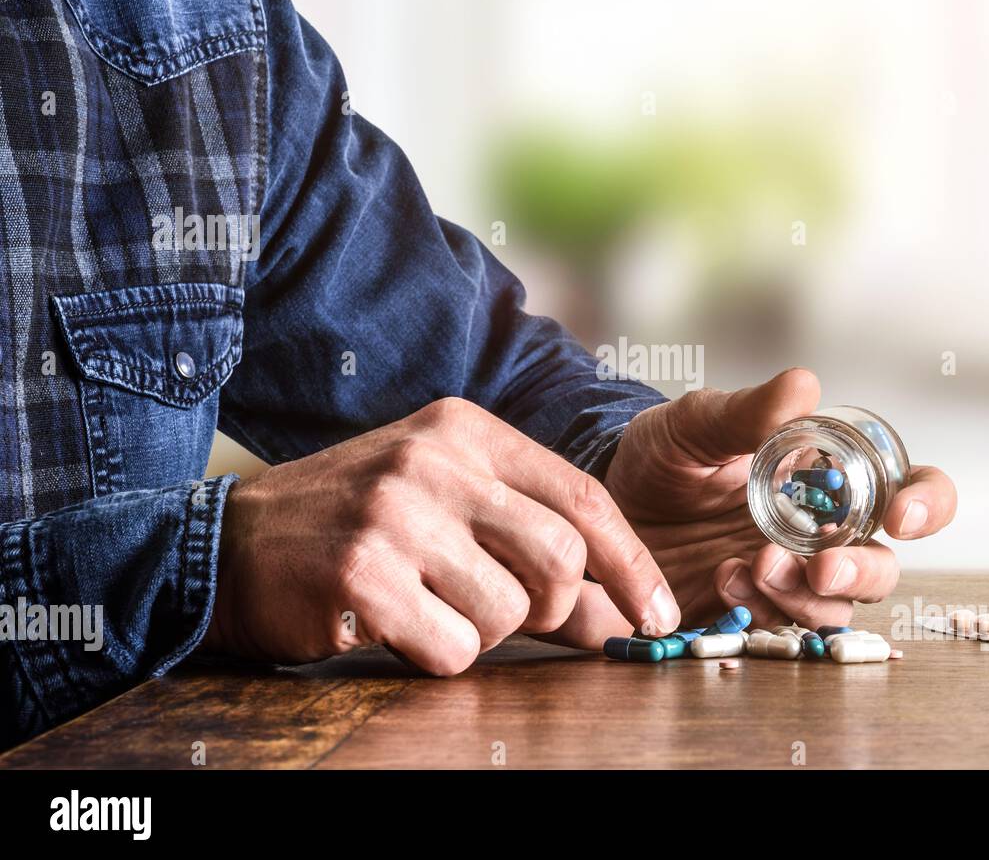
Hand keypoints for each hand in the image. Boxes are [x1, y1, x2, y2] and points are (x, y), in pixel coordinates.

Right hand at [203, 397, 679, 673]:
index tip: (658, 611)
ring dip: (481, 634)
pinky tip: (396, 626)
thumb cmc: (358, 527)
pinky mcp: (361, 573)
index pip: (583, 496)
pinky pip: (452, 648)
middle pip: (559, 557)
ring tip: (431, 609)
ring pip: (508, 611)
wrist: (231, 545)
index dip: (632, 562)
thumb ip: (530, 550)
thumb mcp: (447, 510)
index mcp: (465, 431)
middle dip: (552, 608)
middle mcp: (434, 461)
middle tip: (515, 617)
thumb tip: (616, 615)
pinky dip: (437, 657)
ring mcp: (395, 514)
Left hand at [598, 368, 956, 630]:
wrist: (607, 505)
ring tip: (750, 568)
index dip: (926, 505)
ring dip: (804, 597)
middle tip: (818, 568)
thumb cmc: (662, 453)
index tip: (901, 517)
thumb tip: (803, 384)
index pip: (909, 487)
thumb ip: (747, 411)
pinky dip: (759, 610)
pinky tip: (723, 580)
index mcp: (830, 476)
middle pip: (882, 565)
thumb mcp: (695, 425)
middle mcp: (823, 530)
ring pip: (836, 607)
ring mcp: (790, 576)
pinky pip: (780, 626)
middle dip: (860, 572)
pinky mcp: (752, 610)